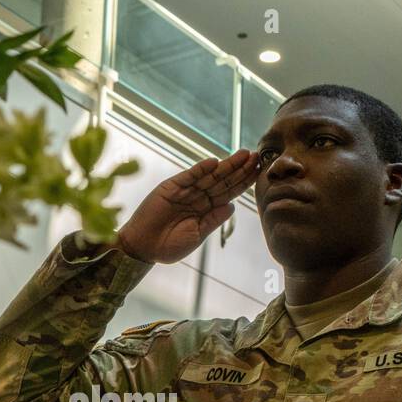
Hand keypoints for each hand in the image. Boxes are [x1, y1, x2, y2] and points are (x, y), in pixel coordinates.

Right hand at [114, 149, 258, 263]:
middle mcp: (198, 197)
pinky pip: (188, 176)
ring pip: (209, 175)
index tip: (258, 172)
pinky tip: (214, 162)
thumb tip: (232, 206)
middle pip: (223, 180)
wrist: (143, 247)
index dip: (243, 182)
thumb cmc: (168, 245)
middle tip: (256, 156)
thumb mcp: (197, 235)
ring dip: (226, 165)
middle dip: (240, 169)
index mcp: (206, 210)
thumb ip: (213, 220)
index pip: (229, 193)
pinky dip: (200, 169)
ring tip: (243, 154)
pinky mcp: (170, 187)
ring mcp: (185, 190)